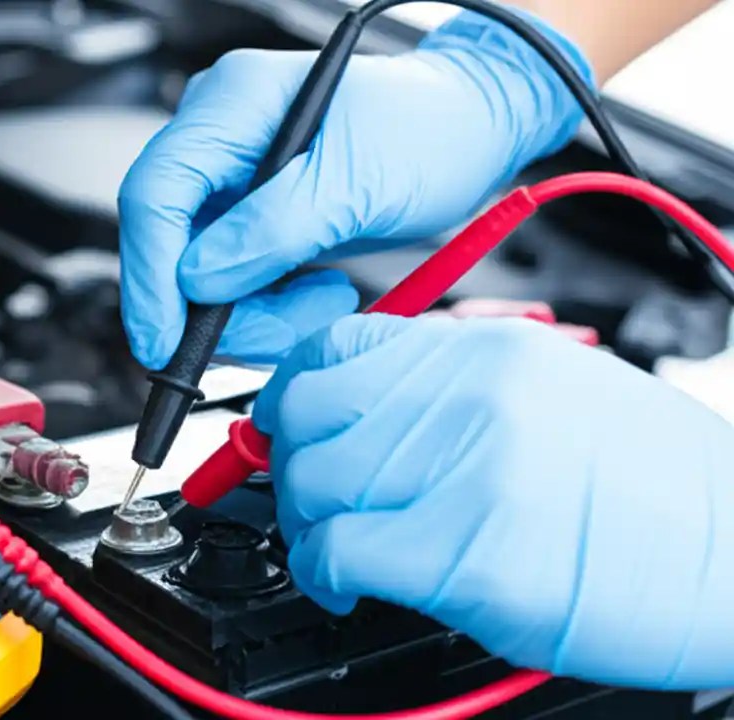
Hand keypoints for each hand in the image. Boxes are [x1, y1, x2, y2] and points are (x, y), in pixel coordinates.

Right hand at [118, 10, 593, 368]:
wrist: (473, 134)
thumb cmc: (431, 129)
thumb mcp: (355, 183)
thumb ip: (271, 231)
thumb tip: (198, 279)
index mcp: (233, 105)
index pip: (155, 193)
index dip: (150, 273)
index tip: (165, 339)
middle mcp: (219, 140)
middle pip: (169, 243)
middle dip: (217, 305)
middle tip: (277, 331)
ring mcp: (232, 182)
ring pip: (198, 277)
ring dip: (257, 313)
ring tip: (325, 300)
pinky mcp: (251, 220)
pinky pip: (232, 283)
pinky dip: (270, 308)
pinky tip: (319, 292)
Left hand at [253, 314, 733, 689]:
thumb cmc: (660, 488)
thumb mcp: (557, 391)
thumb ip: (452, 389)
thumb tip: (359, 410)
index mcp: (485, 352)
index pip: (334, 344)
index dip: (293, 392)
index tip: (289, 426)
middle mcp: (468, 398)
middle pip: (305, 414)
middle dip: (290, 463)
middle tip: (313, 501)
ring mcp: (467, 471)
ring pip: (309, 482)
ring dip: (306, 527)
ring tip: (340, 549)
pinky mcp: (467, 554)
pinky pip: (335, 552)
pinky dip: (324, 574)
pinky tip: (352, 586)